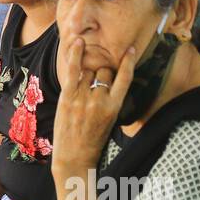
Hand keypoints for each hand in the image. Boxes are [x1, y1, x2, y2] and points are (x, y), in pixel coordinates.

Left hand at [52, 34, 135, 174]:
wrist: (74, 157)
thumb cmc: (93, 141)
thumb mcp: (110, 121)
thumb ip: (109, 101)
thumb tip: (106, 80)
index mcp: (115, 107)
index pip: (125, 78)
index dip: (129, 61)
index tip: (131, 49)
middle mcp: (101, 100)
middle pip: (105, 72)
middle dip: (102, 73)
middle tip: (94, 82)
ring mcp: (84, 98)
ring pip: (90, 71)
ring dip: (88, 71)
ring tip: (84, 78)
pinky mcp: (68, 97)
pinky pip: (73, 70)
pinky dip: (74, 54)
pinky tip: (77, 42)